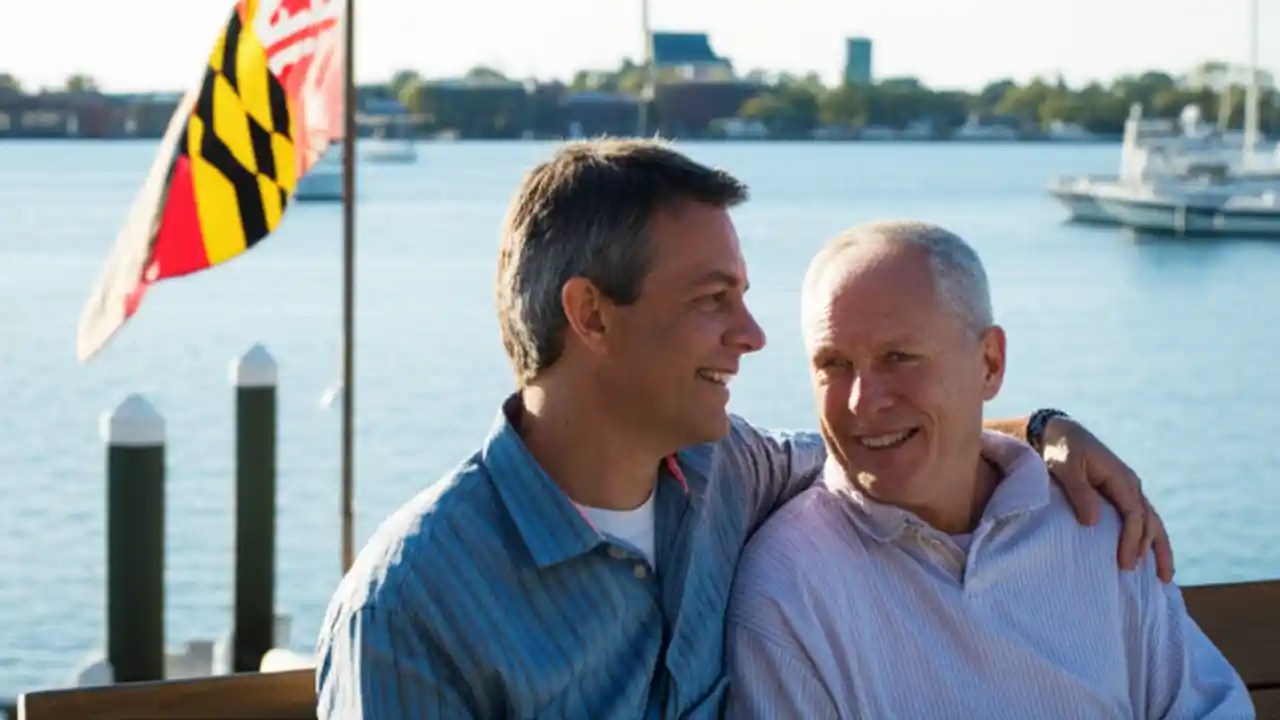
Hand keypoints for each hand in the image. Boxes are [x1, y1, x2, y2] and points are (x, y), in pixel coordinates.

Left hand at [1040, 417, 1173, 582]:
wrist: (1059, 433)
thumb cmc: (1060, 450)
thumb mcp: (1065, 467)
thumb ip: (1079, 492)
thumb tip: (1093, 522)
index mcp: (1121, 478)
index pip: (1134, 514)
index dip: (1132, 540)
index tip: (1125, 563)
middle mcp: (1130, 485)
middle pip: (1150, 522)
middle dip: (1151, 550)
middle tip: (1148, 580)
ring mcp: (1128, 490)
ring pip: (1151, 522)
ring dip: (1158, 548)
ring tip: (1164, 577)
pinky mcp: (1119, 494)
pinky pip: (1139, 519)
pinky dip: (1147, 538)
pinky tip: (1147, 556)